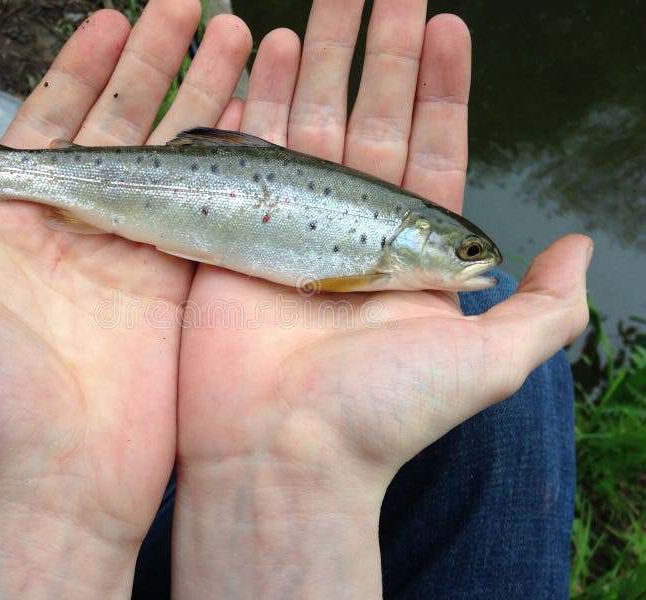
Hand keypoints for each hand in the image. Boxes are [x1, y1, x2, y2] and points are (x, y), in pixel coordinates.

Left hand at [0, 2, 251, 596]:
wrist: (43, 487)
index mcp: (17, 218)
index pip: (55, 118)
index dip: (85, 65)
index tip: (114, 19)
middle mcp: (79, 229)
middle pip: (126, 123)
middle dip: (159, 61)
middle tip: (192, 9)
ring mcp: (135, 256)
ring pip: (177, 158)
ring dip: (204, 100)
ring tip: (236, 47)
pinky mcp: (179, 290)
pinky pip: (213, 212)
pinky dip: (234, 167)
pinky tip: (255, 128)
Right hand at [173, 1, 590, 596]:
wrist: (279, 451)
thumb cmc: (381, 412)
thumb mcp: (490, 364)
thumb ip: (547, 307)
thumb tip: (579, 245)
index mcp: (410, 249)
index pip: (430, 147)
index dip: (441, 88)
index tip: (447, 27)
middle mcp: (351, 228)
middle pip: (370, 119)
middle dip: (380, 53)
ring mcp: (290, 223)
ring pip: (310, 122)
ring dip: (320, 60)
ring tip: (328, 3)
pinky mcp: (236, 230)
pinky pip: (249, 151)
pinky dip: (260, 101)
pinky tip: (268, 54)